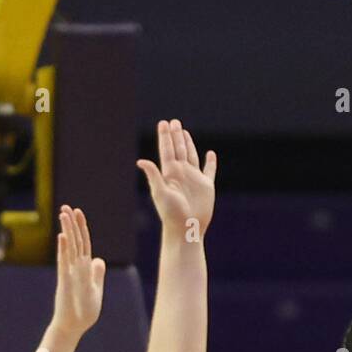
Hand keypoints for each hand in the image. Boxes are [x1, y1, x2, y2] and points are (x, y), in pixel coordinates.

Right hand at [51, 205, 105, 338]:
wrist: (73, 327)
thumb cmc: (84, 311)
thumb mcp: (96, 290)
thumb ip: (97, 275)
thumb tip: (99, 259)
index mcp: (84, 269)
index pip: (84, 244)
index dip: (82, 228)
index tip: (78, 213)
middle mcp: (75, 268)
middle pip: (75, 241)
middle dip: (72, 224)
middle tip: (67, 207)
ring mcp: (70, 273)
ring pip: (69, 247)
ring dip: (67, 230)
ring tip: (63, 214)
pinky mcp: (65, 281)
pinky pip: (64, 263)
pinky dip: (64, 249)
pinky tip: (63, 236)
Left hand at [137, 118, 216, 237]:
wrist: (186, 229)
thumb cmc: (172, 214)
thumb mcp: (161, 193)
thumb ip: (153, 176)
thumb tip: (141, 161)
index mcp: (170, 173)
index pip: (167, 150)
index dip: (165, 137)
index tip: (163, 123)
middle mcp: (181, 173)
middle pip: (178, 149)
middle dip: (175, 136)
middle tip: (173, 121)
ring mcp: (194, 179)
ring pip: (191, 156)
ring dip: (188, 143)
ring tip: (184, 131)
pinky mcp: (206, 187)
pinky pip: (209, 170)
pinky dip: (210, 162)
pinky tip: (210, 154)